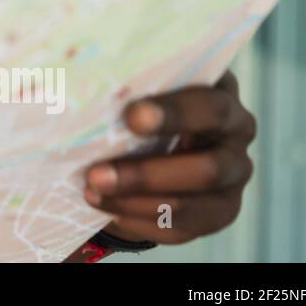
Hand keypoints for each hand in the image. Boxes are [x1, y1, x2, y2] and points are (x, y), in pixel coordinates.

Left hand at [82, 70, 256, 244]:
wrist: (149, 138)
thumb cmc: (140, 98)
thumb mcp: (138, 83)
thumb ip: (125, 80)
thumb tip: (68, 78)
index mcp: (222, 94)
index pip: (211, 106)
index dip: (175, 114)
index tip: (131, 116)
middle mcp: (237, 137)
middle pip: (207, 168)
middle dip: (147, 174)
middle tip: (96, 172)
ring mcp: (232, 180)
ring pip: (190, 203)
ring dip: (135, 200)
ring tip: (91, 189)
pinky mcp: (216, 213)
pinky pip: (179, 227)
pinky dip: (136, 217)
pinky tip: (104, 205)